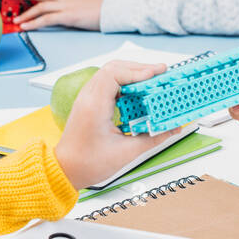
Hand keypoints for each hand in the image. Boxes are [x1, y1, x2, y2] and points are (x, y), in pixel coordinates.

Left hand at [8, 0, 102, 30]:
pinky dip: (35, 22)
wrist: (112, 10)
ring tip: (15, 20)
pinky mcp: (68, 16)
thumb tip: (55, 5)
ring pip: (40, 6)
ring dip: (26, 13)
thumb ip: (66, 0)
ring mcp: (66, 5)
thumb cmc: (98, 7)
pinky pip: (47, 19)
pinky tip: (27, 26)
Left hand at [53, 61, 184, 187]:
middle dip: (139, 69)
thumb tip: (172, 128)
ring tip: (153, 80)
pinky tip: (138, 92)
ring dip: (132, 74)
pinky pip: (108, 84)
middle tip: (161, 74)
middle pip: (114, 68)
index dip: (138, 70)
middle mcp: (88, 97)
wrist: (66, 170)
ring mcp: (88, 98)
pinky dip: (125, 83)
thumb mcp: (126, 152)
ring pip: (111, 74)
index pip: (115, 73)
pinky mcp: (91, 103)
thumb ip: (153, 138)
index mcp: (95, 105)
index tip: (157, 74)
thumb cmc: (87, 163)